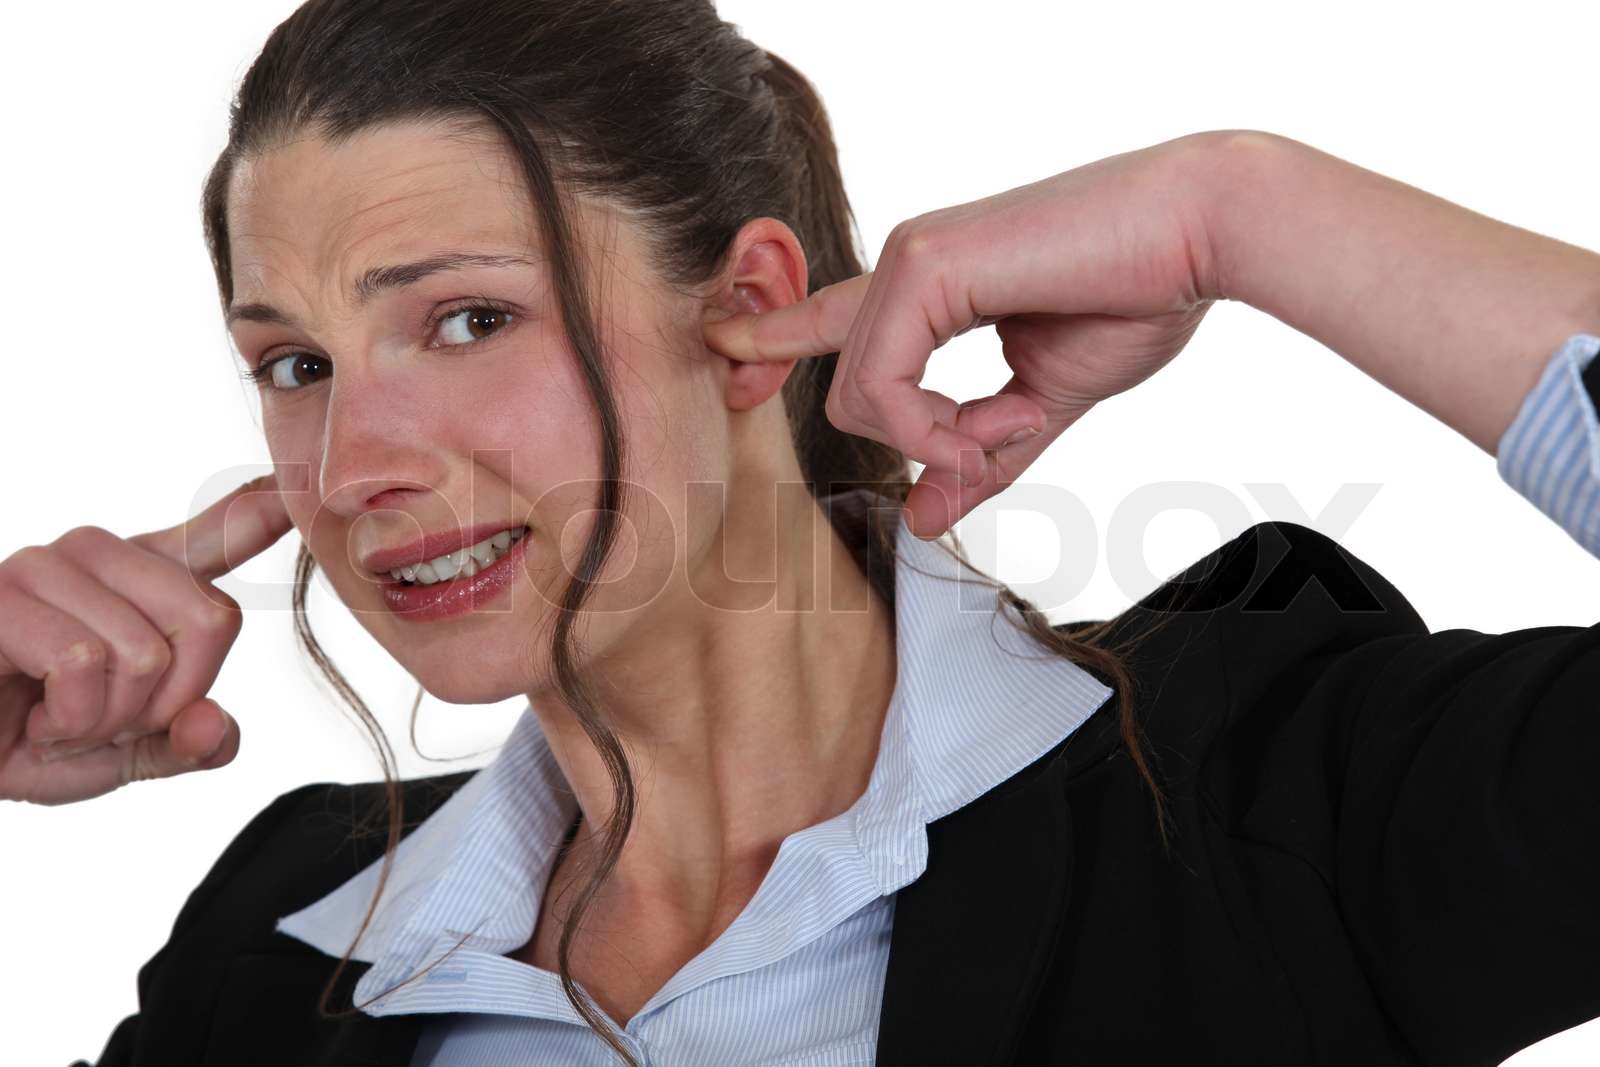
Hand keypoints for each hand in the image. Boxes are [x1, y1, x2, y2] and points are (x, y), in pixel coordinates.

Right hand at [0, 475, 293, 804]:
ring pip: (146, 653)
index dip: (257, 511)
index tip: (291, 482)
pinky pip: (82, 661)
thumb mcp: (126, 752)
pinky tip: (28, 714)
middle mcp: (99, 555)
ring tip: (56, 713)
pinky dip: (66, 715)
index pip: (214, 535)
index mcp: (140, 580)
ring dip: (105, 717)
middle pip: (211, 619)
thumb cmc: (24, 739)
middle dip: (169, 700)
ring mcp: (45, 565)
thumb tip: (217, 727)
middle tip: (104, 716)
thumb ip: (191, 743)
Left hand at [705, 131, 1230, 538]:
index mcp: (928, 288)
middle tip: (1006, 436)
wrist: (1198, 237)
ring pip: (858, 397)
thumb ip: (979, 456)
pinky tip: (994, 422)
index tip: (724, 350)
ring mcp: (906, 260)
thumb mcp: (1041, 401)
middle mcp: (904, 266)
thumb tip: (927, 518)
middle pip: (852, 396)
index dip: (773, 338)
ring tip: (1013, 421)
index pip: (829, 322)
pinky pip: (882, 386)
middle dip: (926, 444)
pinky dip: (932, 428)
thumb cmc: (1135, 297)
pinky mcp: (923, 264)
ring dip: (939, 440)